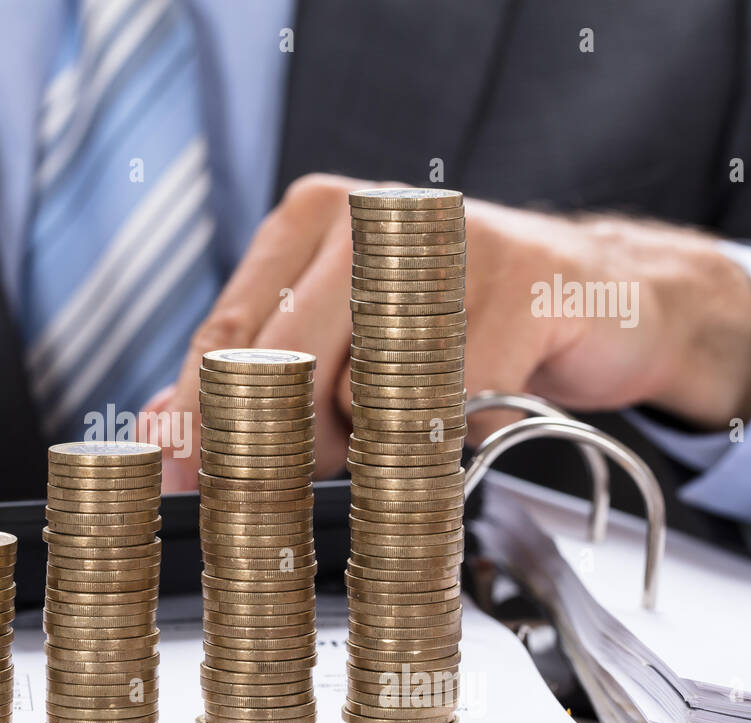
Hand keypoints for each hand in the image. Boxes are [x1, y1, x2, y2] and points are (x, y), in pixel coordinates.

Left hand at [146, 174, 750, 490]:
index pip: (228, 332)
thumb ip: (251, 384)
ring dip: (372, 444)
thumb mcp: (339, 343)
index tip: (183, 478)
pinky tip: (472, 403)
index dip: (199, 419)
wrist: (590, 298)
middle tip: (316, 471)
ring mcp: (448, 244)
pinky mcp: (515, 289)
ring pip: (359, 396)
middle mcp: (372, 216)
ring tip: (409, 418)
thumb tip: (161, 431)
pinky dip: (447, 432)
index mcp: (313, 217)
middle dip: (289, 446)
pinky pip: (443, 406)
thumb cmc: (452, 323)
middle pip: (283, 367)